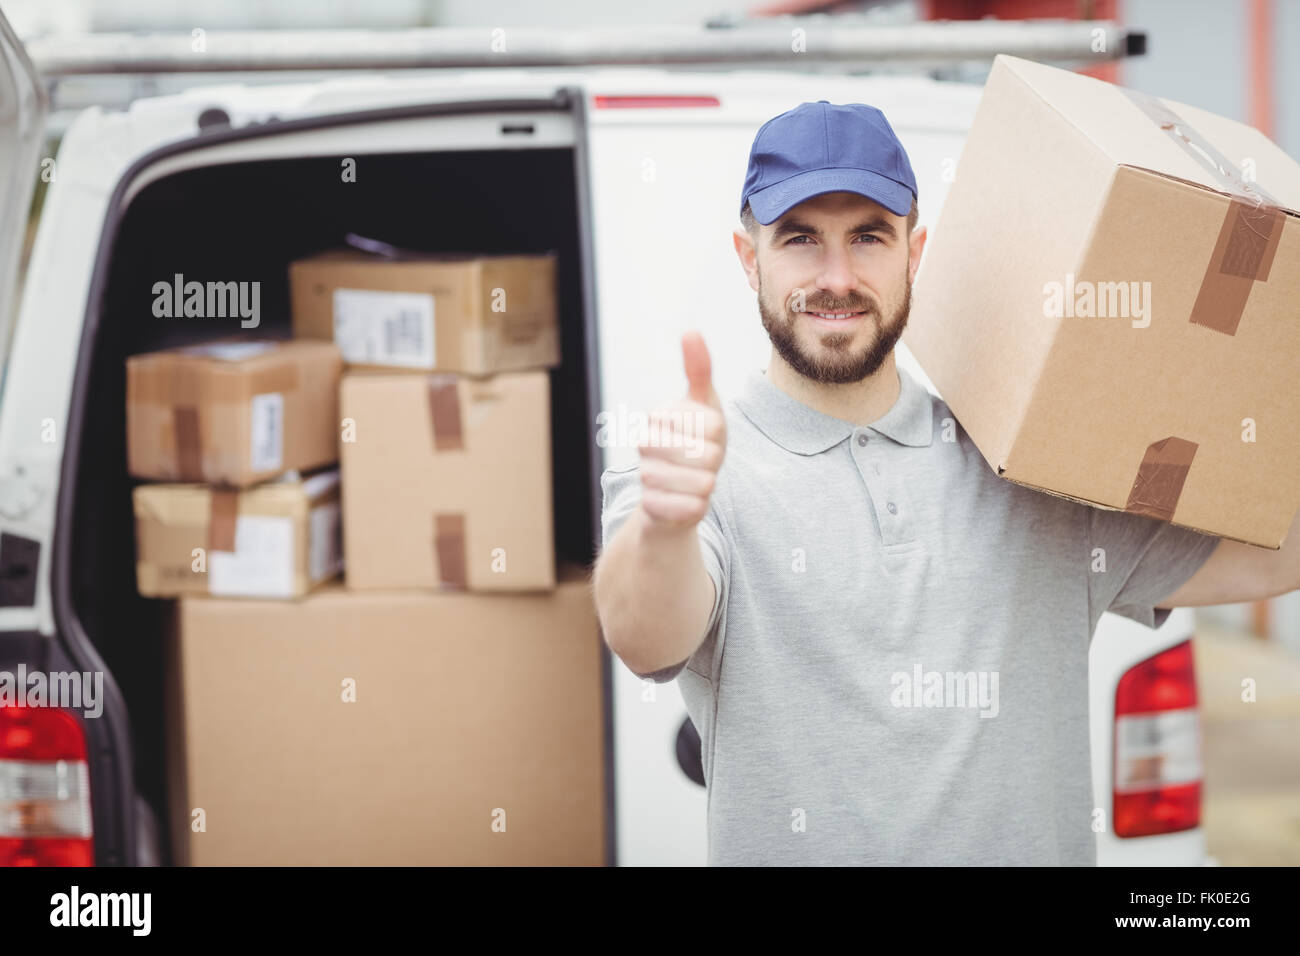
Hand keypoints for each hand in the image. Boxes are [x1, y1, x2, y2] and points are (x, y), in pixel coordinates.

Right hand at [637, 331, 726, 527]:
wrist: (673, 491)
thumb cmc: (692, 443)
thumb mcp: (702, 405)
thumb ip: (698, 370)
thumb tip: (690, 331)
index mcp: (659, 415)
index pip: (714, 425)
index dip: (718, 434)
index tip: (703, 436)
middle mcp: (645, 444)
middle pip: (709, 455)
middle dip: (714, 461)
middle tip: (700, 461)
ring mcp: (646, 476)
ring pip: (704, 483)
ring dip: (707, 485)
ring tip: (693, 480)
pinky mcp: (651, 509)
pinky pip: (694, 508)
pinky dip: (698, 506)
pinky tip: (686, 500)